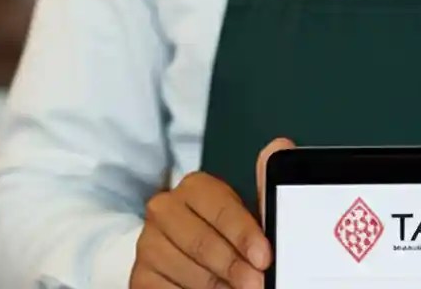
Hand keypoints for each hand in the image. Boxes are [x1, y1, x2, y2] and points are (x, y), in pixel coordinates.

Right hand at [130, 138, 295, 288]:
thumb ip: (264, 187)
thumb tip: (280, 145)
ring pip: (187, 270)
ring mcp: (148, 243)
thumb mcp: (248, 217)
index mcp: (195, 188)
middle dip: (234, 267)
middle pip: (202, 242)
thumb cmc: (228, 237)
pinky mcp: (140, 276)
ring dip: (218, 286)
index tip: (264, 257)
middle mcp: (165, 210)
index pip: (220, 209)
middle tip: (256, 283)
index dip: (244, 235)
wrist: (197, 264)